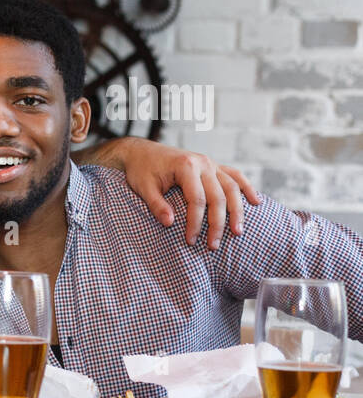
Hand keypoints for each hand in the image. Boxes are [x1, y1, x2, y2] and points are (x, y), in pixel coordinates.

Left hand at [111, 137, 259, 249]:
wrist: (142, 152)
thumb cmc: (141, 170)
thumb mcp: (143, 187)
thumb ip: (156, 205)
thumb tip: (170, 224)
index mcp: (186, 166)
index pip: (197, 199)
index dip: (195, 222)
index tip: (191, 241)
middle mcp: (203, 163)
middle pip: (218, 196)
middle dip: (217, 223)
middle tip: (214, 245)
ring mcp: (211, 163)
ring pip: (232, 188)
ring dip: (237, 211)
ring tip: (238, 232)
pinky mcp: (213, 166)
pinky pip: (235, 176)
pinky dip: (247, 188)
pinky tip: (256, 202)